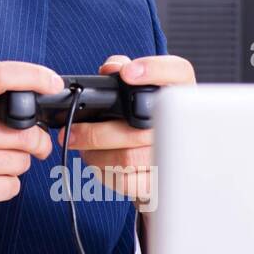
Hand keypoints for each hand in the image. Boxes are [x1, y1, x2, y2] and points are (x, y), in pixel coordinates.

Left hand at [61, 54, 196, 217]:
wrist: (161, 158)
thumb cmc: (141, 116)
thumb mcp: (134, 87)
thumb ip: (122, 71)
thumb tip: (111, 69)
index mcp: (179, 91)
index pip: (178, 71)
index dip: (153, 70)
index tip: (127, 73)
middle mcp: (183, 123)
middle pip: (140, 127)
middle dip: (95, 132)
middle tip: (70, 132)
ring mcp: (177, 156)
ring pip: (128, 158)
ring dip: (94, 154)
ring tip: (79, 146)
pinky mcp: (161, 184)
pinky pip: (126, 183)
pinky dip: (103, 172)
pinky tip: (97, 162)